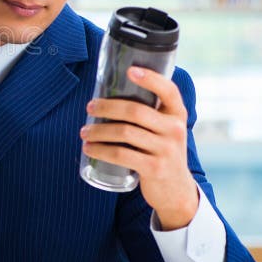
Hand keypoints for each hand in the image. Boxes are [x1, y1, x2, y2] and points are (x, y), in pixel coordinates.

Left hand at [80, 66, 198, 229]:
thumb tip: (107, 94)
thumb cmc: (160, 151)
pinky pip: (122, 155)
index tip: (130, 71)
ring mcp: (167, 150)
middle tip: (89, 107)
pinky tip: (89, 148)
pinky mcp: (155, 168)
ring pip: (124, 133)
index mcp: (177, 114)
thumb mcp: (163, 130)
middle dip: (107, 107)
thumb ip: (148, 113)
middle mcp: (175, 129)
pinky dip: (101, 150)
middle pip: (136, 111)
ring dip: (98, 130)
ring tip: (84, 132)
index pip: (168, 91)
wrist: (176, 190)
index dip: (150, 78)